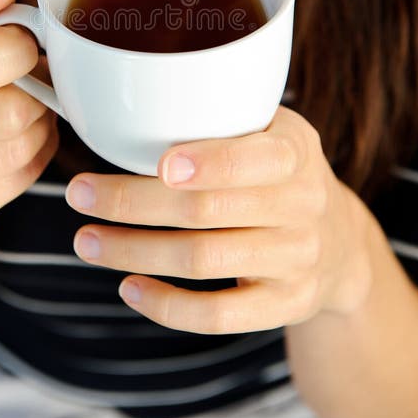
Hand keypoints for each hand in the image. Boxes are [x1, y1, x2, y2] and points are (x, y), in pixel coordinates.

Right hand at [0, 0, 58, 230]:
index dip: (18, 51)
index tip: (22, 46)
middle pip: (6, 114)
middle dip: (37, 91)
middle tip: (36, 79)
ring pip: (18, 151)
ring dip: (42, 124)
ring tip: (32, 105)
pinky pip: (18, 183)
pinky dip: (36, 156)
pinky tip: (22, 136)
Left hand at [65, 106, 372, 333]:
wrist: (339, 241)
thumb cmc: (276, 172)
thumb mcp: (270, 131)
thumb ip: (220, 117)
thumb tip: (120, 101)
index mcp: (294, 151)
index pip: (251, 160)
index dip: (208, 163)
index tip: (159, 163)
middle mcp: (302, 205)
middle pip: (206, 211)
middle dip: (131, 203)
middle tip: (78, 194)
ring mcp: (297, 260)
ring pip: (202, 261)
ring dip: (133, 251)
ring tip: (86, 241)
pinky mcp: (285, 305)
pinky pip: (218, 316)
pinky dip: (167, 306)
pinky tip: (129, 287)